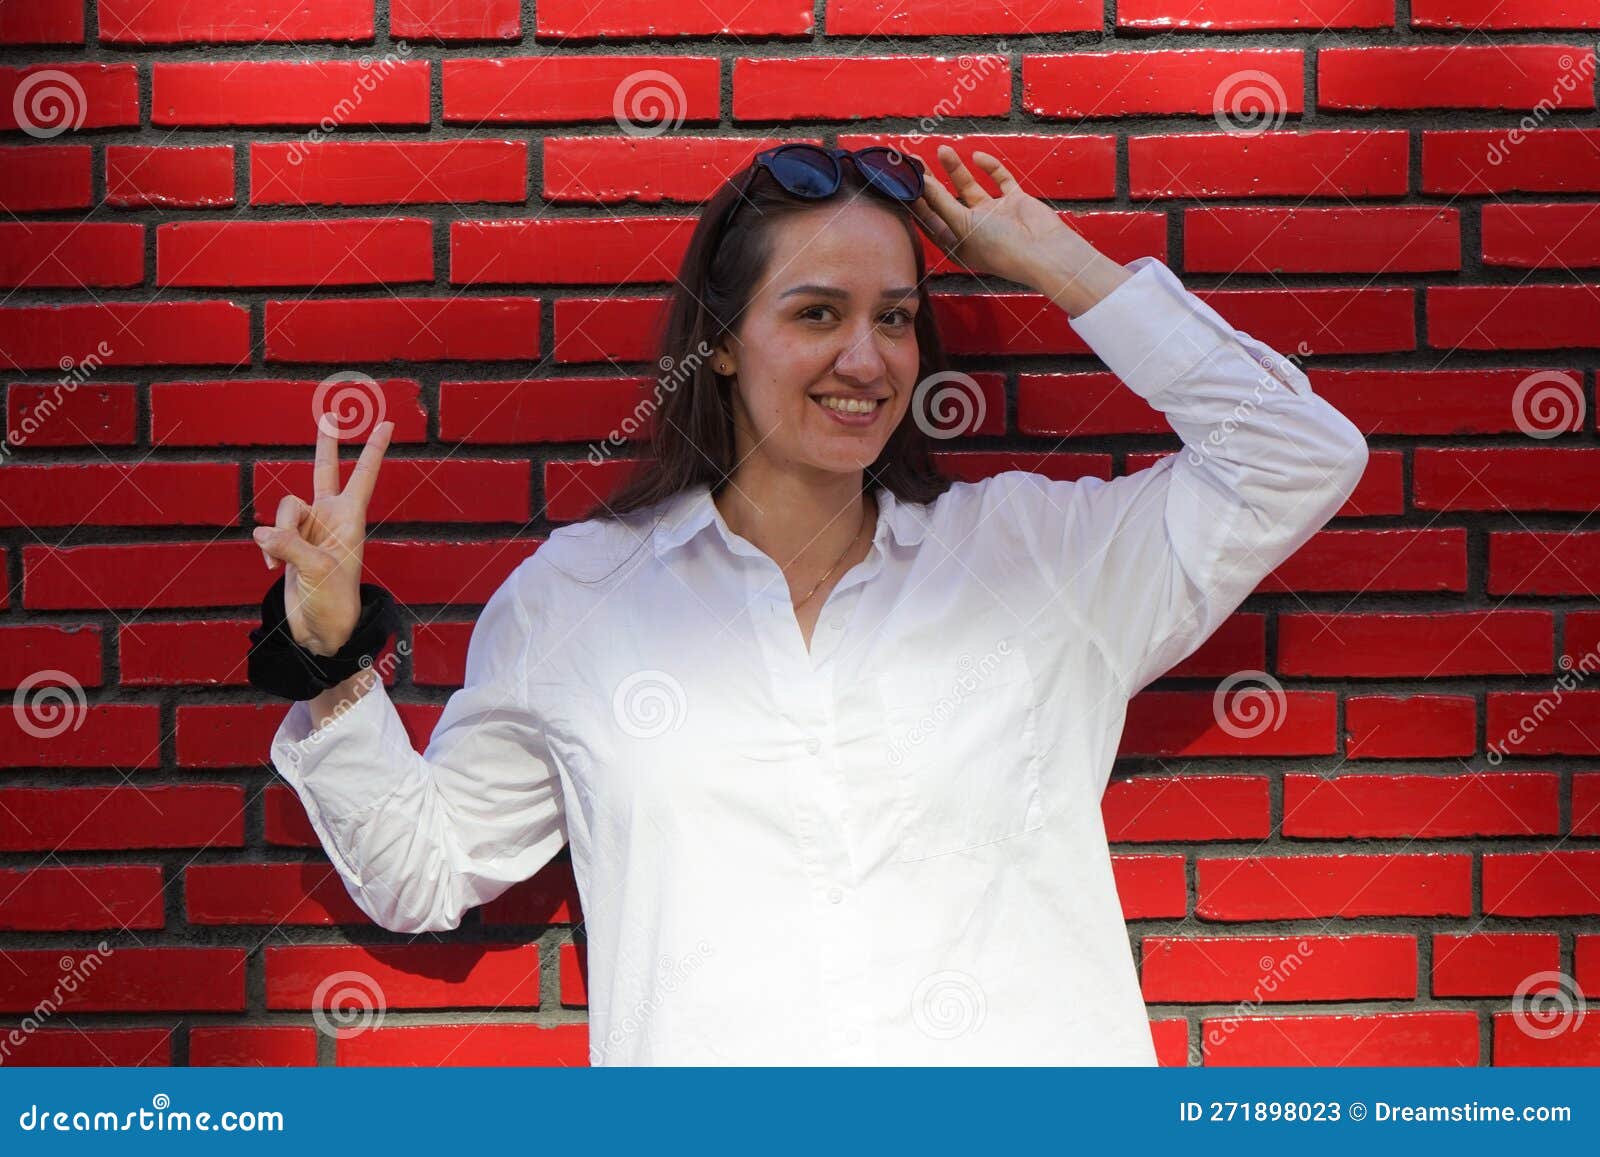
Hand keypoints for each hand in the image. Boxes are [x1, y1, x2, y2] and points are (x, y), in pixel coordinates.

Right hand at [252, 416, 392, 656]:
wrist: (319, 630)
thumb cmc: (333, 601)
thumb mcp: (315, 570)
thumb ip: (289, 544)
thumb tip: (262, 532)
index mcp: (350, 519)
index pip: (363, 476)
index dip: (373, 449)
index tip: (388, 424)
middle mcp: (330, 518)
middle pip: (325, 471)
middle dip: (326, 444)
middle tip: (332, 413)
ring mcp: (308, 529)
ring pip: (284, 508)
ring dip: (278, 533)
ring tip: (282, 562)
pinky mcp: (288, 542)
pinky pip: (269, 530)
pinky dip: (268, 547)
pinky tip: (274, 568)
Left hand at [910, 144, 1095, 286]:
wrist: (1043, 251)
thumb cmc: (999, 247)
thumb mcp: (962, 225)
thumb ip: (941, 202)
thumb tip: (920, 182)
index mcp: (956, 244)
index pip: (928, 219)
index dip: (914, 200)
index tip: (900, 179)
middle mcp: (973, 230)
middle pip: (945, 201)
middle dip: (930, 181)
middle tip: (913, 160)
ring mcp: (994, 214)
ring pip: (969, 187)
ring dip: (955, 169)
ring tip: (941, 149)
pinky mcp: (1014, 201)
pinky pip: (999, 179)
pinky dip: (989, 167)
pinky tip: (976, 157)